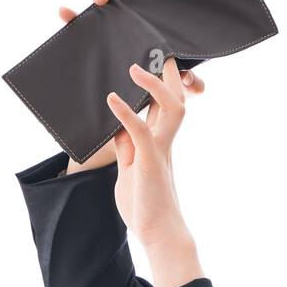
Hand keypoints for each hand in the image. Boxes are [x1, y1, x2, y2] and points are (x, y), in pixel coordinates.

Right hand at [59, 0, 205, 174]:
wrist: (124, 122)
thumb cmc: (150, 96)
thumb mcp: (170, 90)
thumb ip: (185, 85)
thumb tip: (196, 85)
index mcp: (152, 24)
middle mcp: (128, 19)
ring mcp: (107, 28)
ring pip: (101, 0)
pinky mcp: (88, 42)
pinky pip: (76, 27)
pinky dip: (70, 17)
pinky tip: (65, 12)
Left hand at [106, 55, 198, 272]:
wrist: (159, 234)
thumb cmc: (145, 207)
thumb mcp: (130, 170)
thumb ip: (127, 148)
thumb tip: (118, 127)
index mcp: (160, 145)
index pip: (164, 107)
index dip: (162, 85)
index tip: (157, 65)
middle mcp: (164, 143)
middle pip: (174, 100)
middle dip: (169, 75)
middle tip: (160, 52)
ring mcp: (159, 151)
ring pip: (168, 109)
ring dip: (153, 87)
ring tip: (136, 68)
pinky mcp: (149, 162)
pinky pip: (139, 131)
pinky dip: (125, 113)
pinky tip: (111, 99)